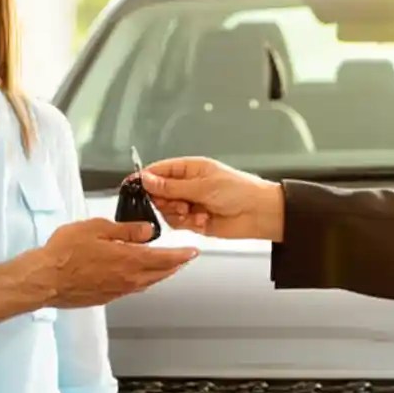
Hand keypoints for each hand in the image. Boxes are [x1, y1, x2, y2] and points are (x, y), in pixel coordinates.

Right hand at [38, 218, 198, 307]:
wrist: (45, 279)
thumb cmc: (66, 252)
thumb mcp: (97, 229)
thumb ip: (125, 230)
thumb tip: (147, 231)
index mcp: (129, 260)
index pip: (164, 259)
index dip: (181, 255)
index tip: (193, 252)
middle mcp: (128, 279)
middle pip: (160, 274)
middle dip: (175, 265)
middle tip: (184, 258)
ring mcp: (117, 291)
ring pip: (148, 283)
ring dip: (160, 274)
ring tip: (166, 266)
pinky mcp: (106, 297)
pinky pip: (132, 289)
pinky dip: (143, 281)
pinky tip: (140, 276)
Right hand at [138, 156, 285, 240]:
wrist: (259, 213)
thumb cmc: (239, 190)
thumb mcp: (202, 185)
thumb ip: (172, 186)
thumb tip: (147, 179)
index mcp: (190, 169)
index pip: (160, 170)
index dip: (146, 177)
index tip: (134, 184)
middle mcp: (188, 185)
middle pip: (160, 193)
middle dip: (164, 200)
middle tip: (175, 203)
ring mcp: (191, 203)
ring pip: (167, 210)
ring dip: (178, 213)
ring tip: (193, 212)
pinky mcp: (195, 221)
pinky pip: (179, 224)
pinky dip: (187, 224)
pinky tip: (202, 220)